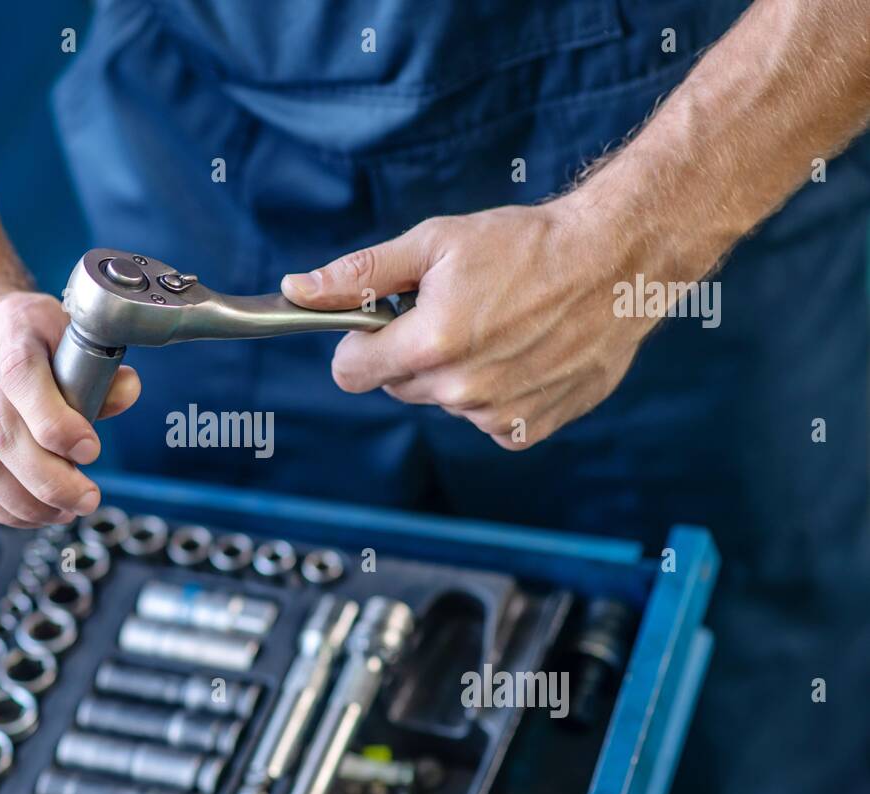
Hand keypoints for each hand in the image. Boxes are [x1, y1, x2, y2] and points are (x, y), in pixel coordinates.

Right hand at [0, 291, 139, 525]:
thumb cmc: (18, 335)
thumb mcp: (63, 331)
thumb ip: (96, 369)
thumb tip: (126, 391)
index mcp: (7, 324)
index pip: (20, 374)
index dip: (56, 420)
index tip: (89, 450)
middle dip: (49, 477)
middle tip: (85, 498)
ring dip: (26, 500)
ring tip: (64, 509)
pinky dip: (2, 508)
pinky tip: (34, 512)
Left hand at [281, 199, 660, 449]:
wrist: (617, 262)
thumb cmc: (526, 245)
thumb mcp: (434, 243)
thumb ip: (360, 274)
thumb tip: (297, 290)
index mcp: (429, 345)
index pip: (349, 372)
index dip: (359, 344)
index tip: (380, 323)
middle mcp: (460, 390)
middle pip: (397, 385)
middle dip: (412, 351)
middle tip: (455, 310)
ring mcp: (496, 415)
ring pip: (443, 402)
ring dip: (456, 372)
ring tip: (498, 326)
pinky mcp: (528, 429)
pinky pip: (485, 420)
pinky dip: (495, 392)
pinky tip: (522, 354)